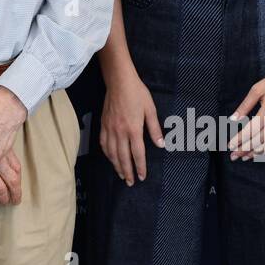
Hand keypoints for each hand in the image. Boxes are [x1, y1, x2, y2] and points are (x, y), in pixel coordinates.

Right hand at [99, 60, 163, 184]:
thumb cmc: (137, 93)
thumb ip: (155, 128)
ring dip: (116, 165)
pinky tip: (110, 158)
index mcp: (133, 129)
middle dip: (127, 171)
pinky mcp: (103, 124)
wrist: (119, 81)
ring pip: (111, 152)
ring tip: (120, 174)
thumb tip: (161, 144)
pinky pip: (103, 143)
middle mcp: (120, 132)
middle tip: (130, 182)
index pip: (137, 154)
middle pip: (123, 157)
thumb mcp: (150, 110)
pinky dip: (107, 153)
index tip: (142, 177)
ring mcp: (110, 129)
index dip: (140, 167)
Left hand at [228, 64, 264, 158]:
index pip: (250, 131)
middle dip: (245, 149)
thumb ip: (244, 106)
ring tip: (245, 157)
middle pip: (259, 140)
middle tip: (233, 156)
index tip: (230, 146)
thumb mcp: (256, 90)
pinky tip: (261, 151)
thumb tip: (232, 119)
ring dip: (256, 152)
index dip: (239, 140)